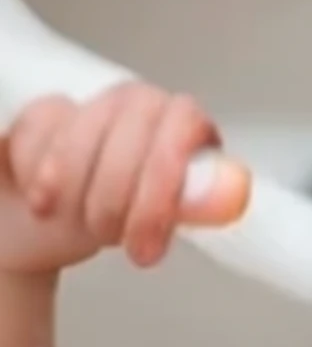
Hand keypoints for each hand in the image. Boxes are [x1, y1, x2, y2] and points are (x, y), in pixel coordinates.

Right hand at [0, 84, 249, 276]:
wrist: (64, 225)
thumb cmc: (130, 220)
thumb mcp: (171, 221)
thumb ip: (201, 205)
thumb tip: (233, 193)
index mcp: (186, 127)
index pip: (183, 130)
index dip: (161, 190)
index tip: (147, 242)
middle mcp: (144, 105)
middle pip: (133, 135)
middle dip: (120, 201)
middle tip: (114, 240)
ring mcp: (96, 104)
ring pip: (83, 135)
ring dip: (82, 194)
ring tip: (88, 226)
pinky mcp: (48, 111)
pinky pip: (43, 131)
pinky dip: (46, 177)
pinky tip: (48, 203)